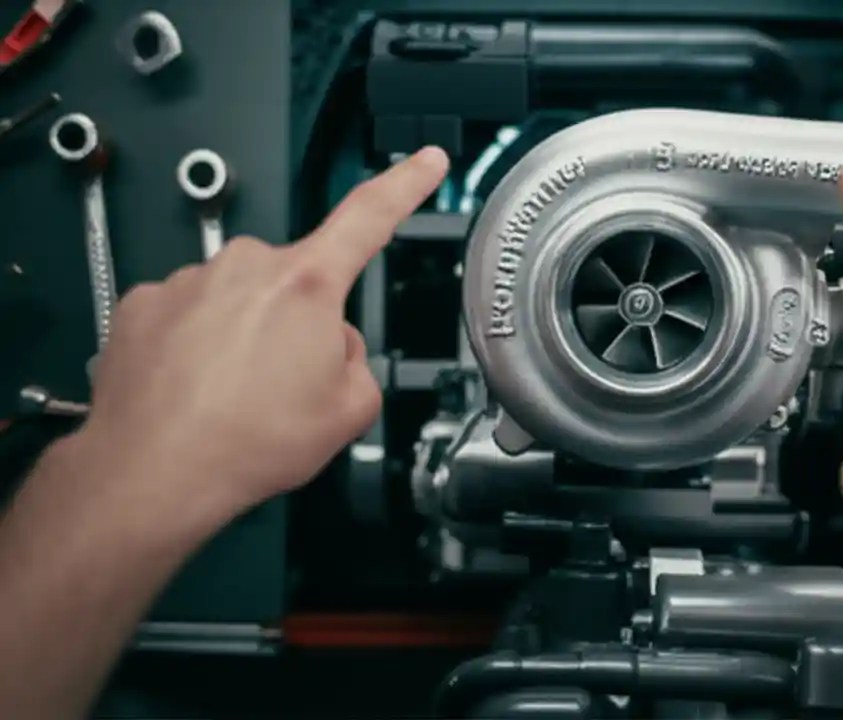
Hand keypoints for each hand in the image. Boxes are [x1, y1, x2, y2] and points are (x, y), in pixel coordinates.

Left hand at [80, 146, 448, 514]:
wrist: (154, 473)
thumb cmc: (247, 443)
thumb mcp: (349, 411)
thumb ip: (358, 360)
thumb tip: (334, 346)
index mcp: (306, 286)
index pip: (370, 215)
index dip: (406, 184)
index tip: (425, 159)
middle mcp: (246, 267)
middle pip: (298, 282)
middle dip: (301, 323)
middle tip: (287, 384)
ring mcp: (189, 281)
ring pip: (241, 300)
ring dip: (245, 338)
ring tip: (234, 397)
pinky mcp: (145, 303)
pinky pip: (191, 315)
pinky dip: (198, 347)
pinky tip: (196, 389)